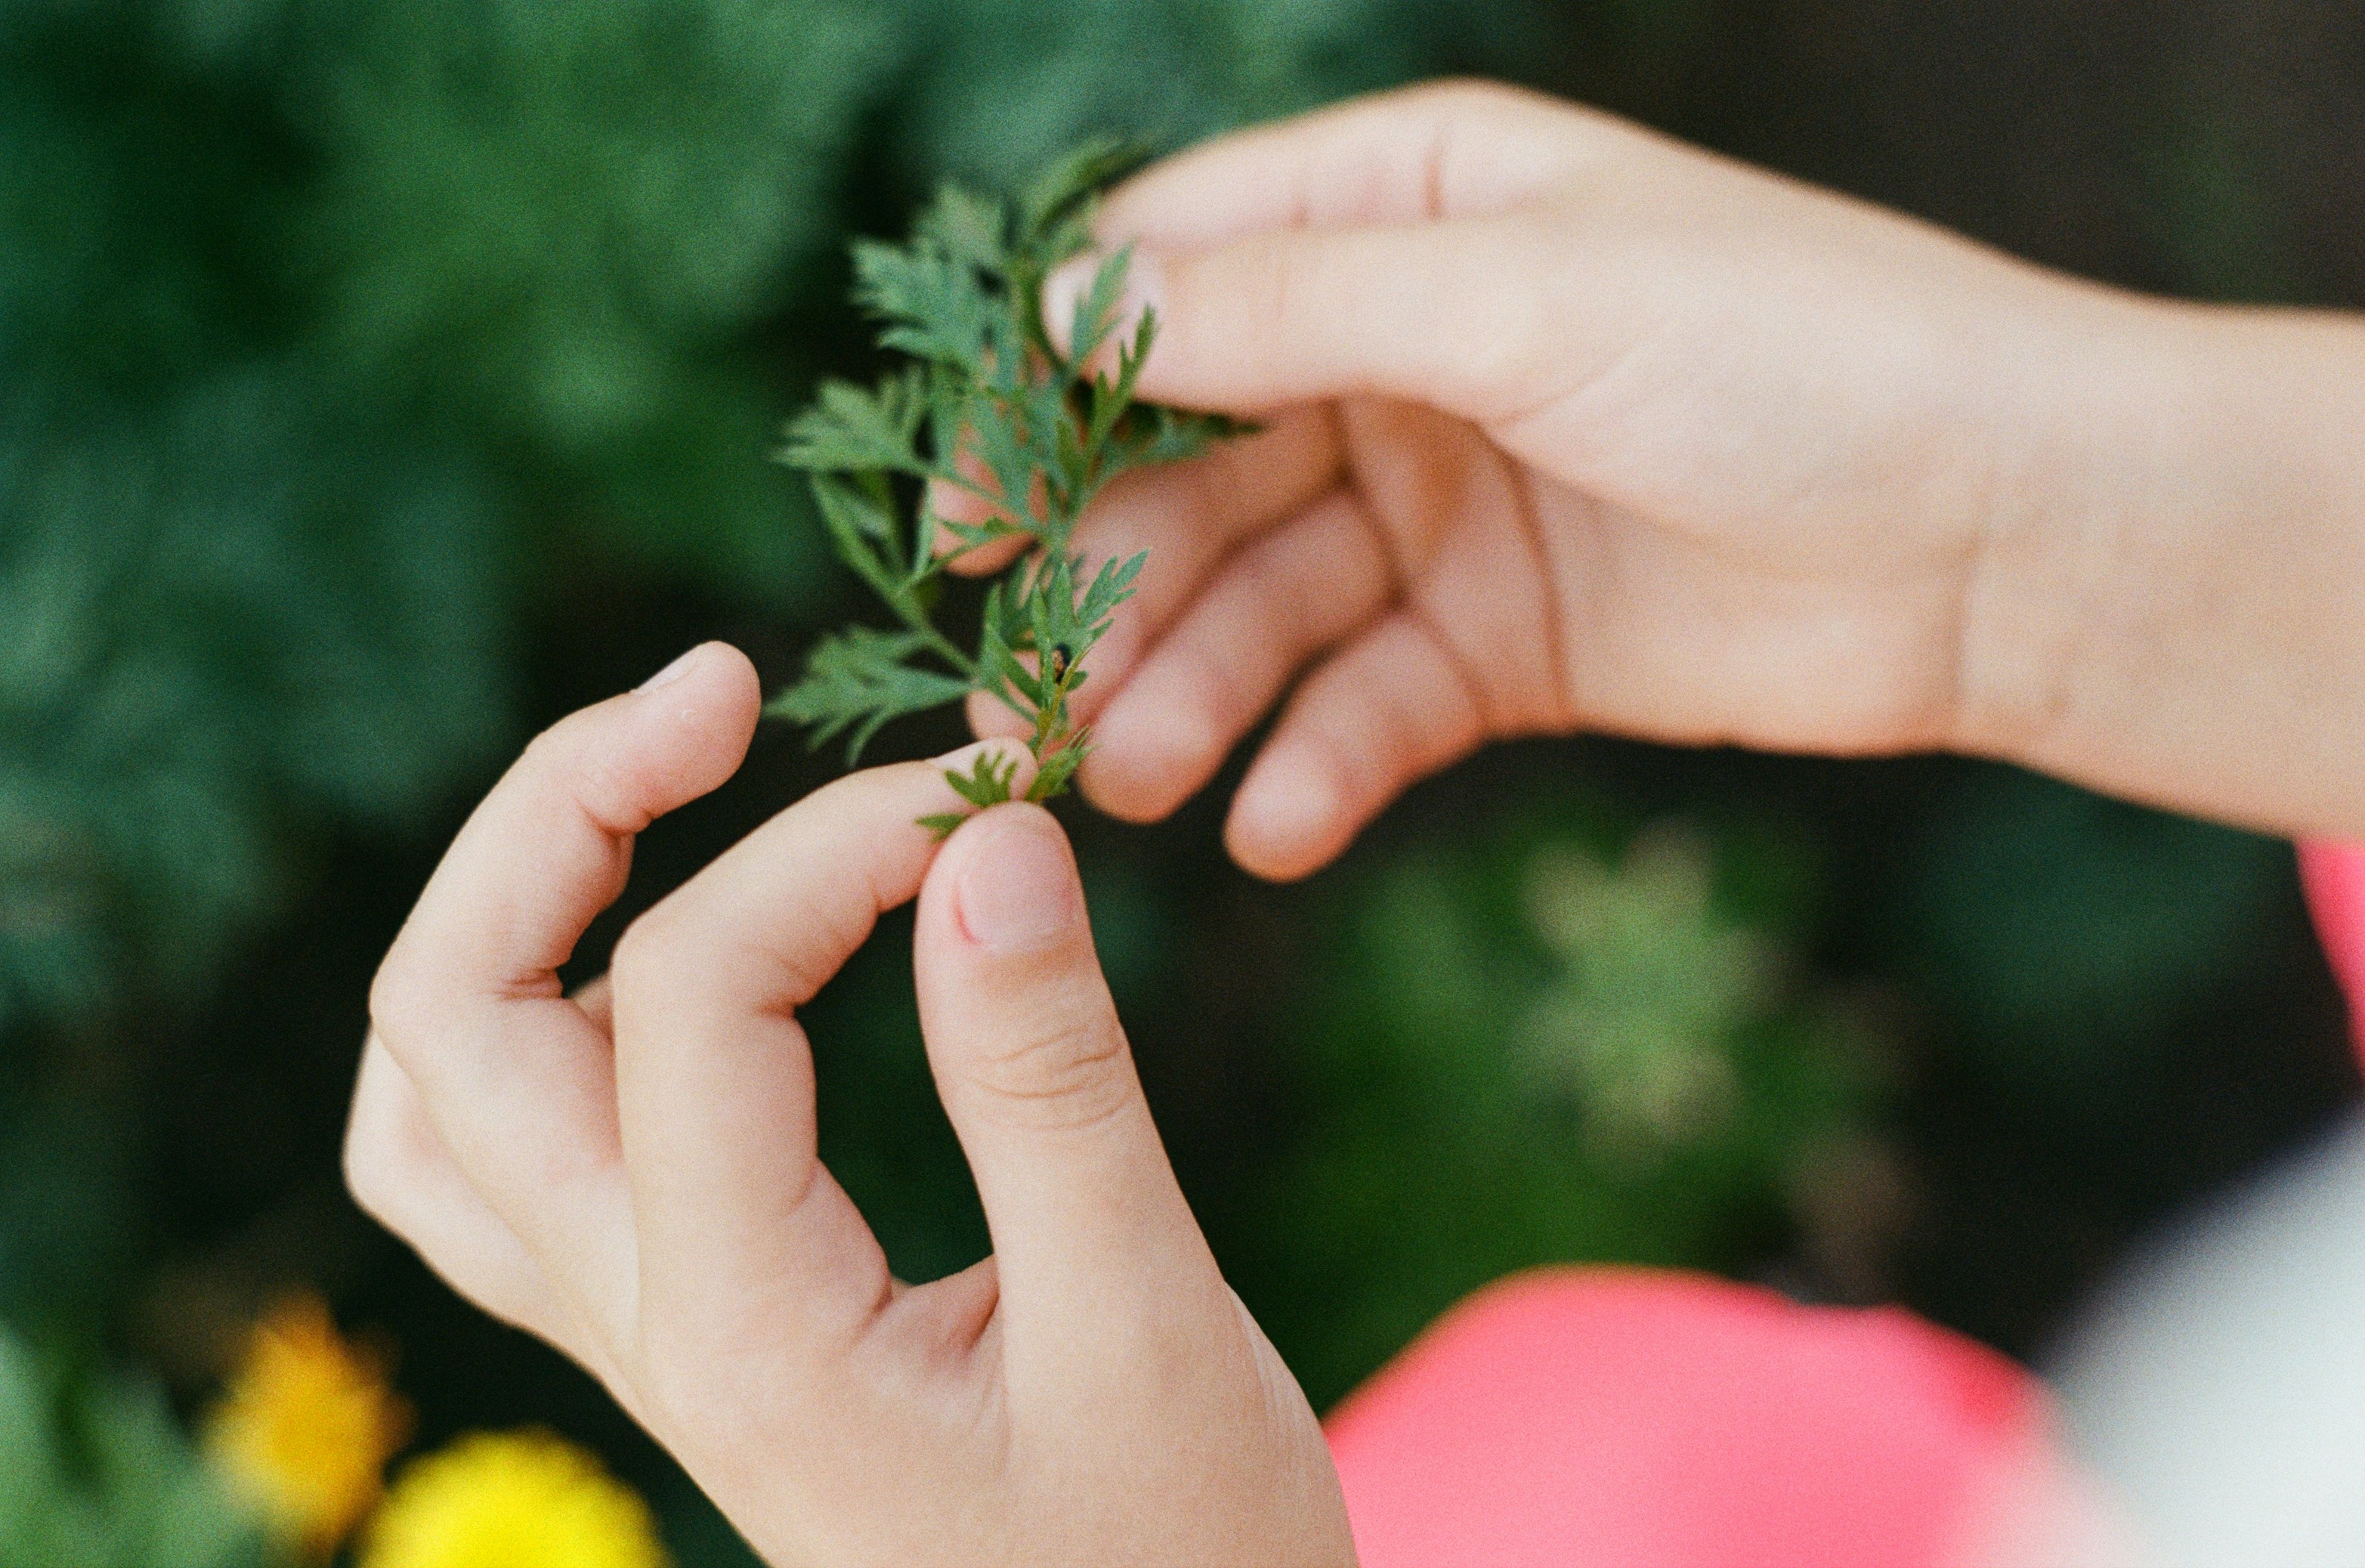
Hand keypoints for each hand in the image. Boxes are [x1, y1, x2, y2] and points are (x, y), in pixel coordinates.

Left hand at [345, 643, 1353, 1567]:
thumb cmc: (1175, 1563)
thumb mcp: (1146, 1328)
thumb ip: (1052, 1087)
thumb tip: (987, 838)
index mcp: (749, 1328)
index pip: (695, 996)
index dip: (832, 846)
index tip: (995, 787)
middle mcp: (645, 1327)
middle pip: (457, 1022)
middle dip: (559, 813)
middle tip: (722, 690)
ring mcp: (641, 1336)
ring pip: (437, 1097)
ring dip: (510, 909)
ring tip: (657, 787)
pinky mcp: (685, 1330)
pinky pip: (499, 1164)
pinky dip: (531, 1020)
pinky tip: (639, 958)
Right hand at [978, 79, 2364, 868]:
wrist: (2010, 535)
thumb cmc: (1795, 355)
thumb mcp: (1525, 293)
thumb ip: (1291, 304)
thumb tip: (1068, 308)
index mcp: (1406, 207)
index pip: (1167, 283)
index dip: (1045, 398)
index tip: (952, 516)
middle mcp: (1405, 350)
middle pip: (1188, 464)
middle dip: (1108, 580)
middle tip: (1027, 699)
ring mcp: (1445, 505)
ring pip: (1260, 600)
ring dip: (1187, 690)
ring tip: (1128, 778)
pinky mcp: (1497, 647)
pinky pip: (1363, 706)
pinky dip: (1313, 765)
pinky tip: (1278, 826)